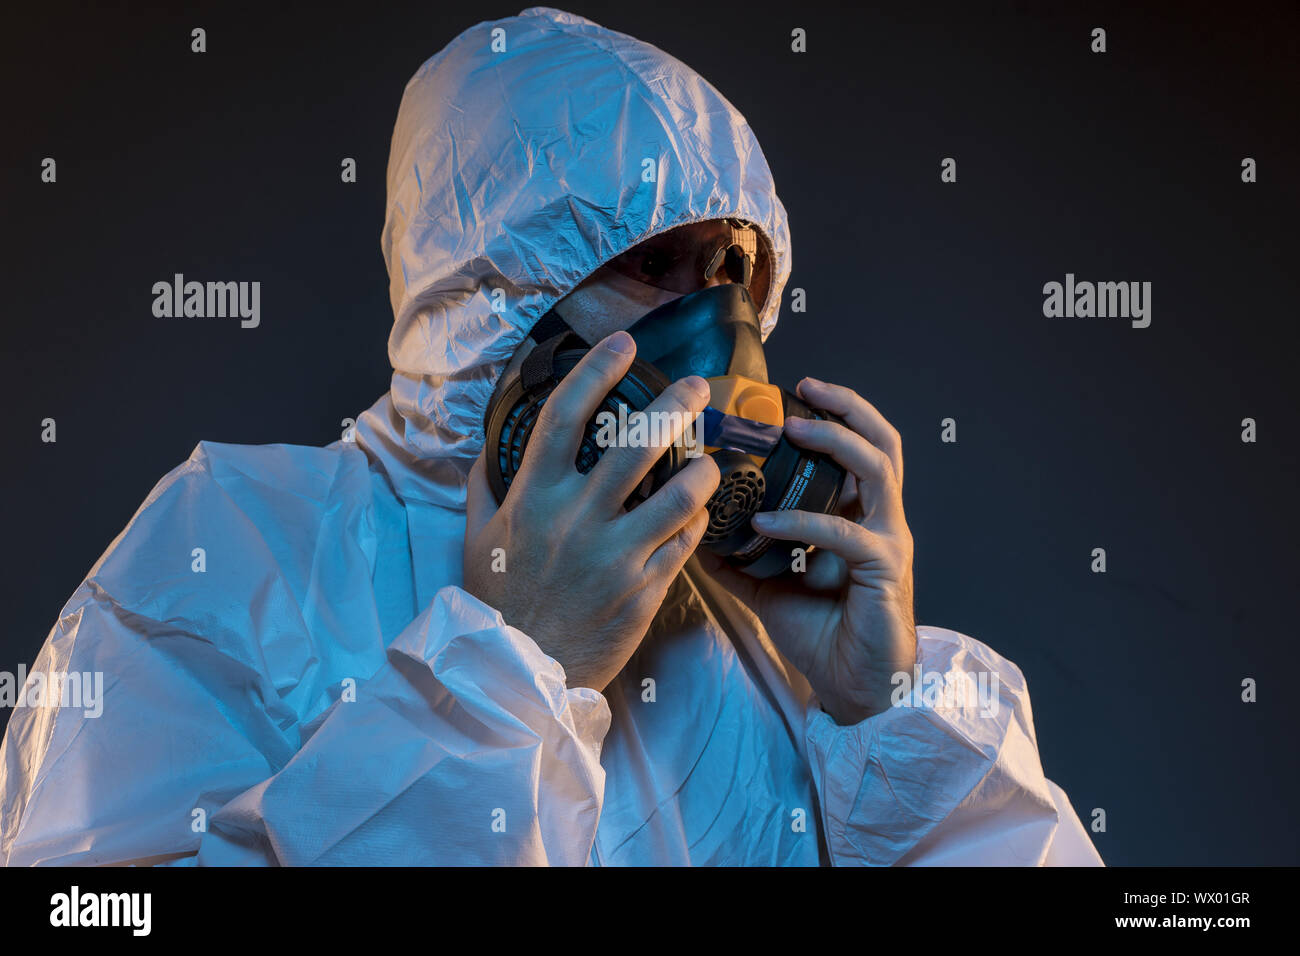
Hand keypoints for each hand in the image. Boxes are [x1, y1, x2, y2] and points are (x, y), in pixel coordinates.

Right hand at [463, 330, 720, 691]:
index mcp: (533, 498)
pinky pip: (685, 545)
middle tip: (700, 387)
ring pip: (678, 496)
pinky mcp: (644, 590)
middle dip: (676, 407)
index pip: (565, 418)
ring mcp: (615, 556)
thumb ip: (486, 488)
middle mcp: (576, 520)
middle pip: (636, 446)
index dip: (596, 372)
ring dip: (704, 470)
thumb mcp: (477, 540)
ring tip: (714, 459)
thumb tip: (490, 448)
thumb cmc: (499, 603)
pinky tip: (701, 514)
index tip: (624, 344)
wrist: (520, 676)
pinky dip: (697, 524)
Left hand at [696, 377, 915, 724]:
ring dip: (834, 442)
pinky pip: (845, 533)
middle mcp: (881, 519)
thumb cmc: (823, 635)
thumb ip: (738, 559)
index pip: (859, 447)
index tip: (791, 393)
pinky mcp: (885, 569)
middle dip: (845, 407)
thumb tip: (693, 535)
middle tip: (802, 389)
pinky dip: (803, 522)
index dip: (833, 413)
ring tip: (793, 431)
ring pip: (877, 469)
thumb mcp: (768, 588)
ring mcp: (889, 540)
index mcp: (860, 515)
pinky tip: (764, 521)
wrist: (856, 688)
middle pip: (882, 441)